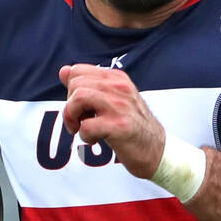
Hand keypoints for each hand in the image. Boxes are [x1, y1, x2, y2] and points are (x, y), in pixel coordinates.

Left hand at [59, 63, 165, 179]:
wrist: (156, 149)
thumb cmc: (131, 125)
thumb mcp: (111, 100)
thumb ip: (88, 85)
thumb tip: (64, 71)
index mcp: (116, 78)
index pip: (77, 71)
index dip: (70, 90)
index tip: (79, 107)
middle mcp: (119, 88)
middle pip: (75, 85)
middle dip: (69, 106)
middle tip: (79, 122)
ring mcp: (120, 106)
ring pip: (78, 99)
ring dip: (72, 118)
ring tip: (82, 129)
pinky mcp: (120, 126)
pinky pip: (86, 126)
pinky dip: (85, 136)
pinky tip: (96, 139)